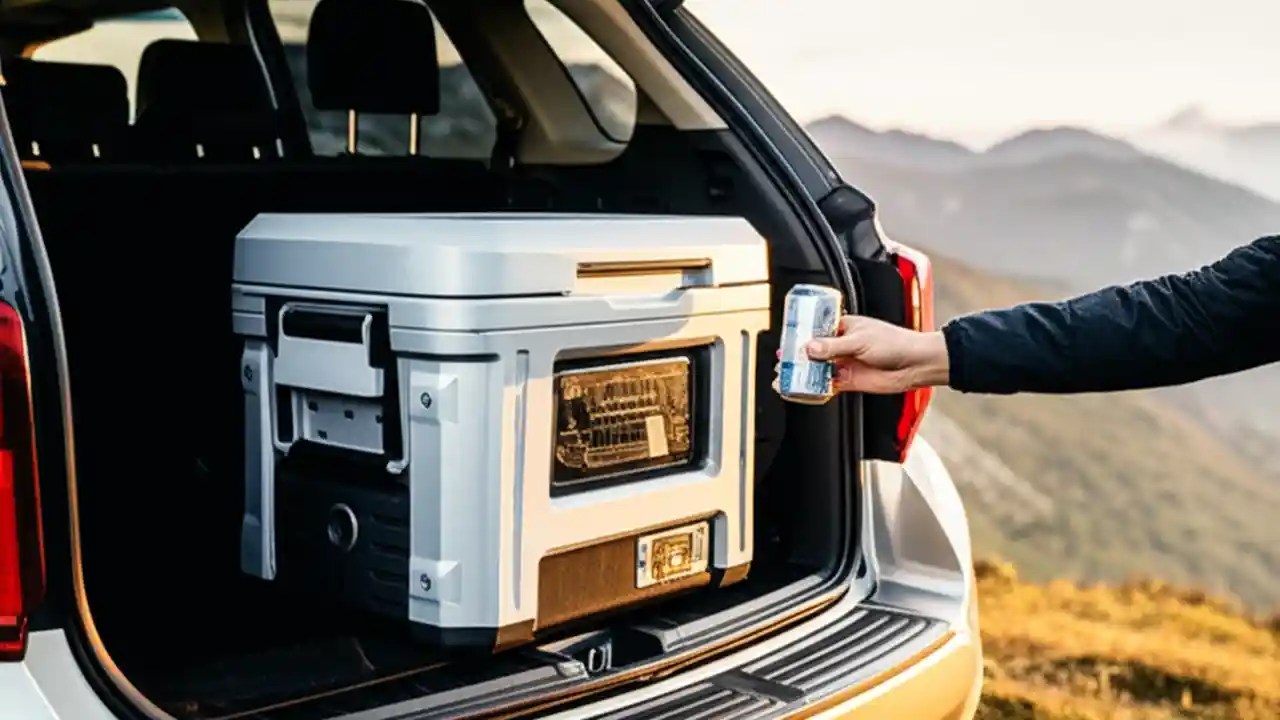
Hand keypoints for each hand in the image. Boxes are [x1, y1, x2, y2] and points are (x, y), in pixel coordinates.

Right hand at [775, 315, 949, 394]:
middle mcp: (842, 345)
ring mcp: (845, 363)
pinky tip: (807, 388)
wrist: (915, 364)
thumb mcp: (860, 340)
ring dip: (805, 373)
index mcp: (845, 327)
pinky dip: (817, 387)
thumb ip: (833, 346)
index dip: (801, 336)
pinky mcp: (849, 380)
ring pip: (819, 368)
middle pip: (814, 351)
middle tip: (784, 362)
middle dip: (799, 356)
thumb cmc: (896, 342)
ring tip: (789, 376)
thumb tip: (811, 348)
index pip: (817, 330)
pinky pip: (828, 384)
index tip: (787, 341)